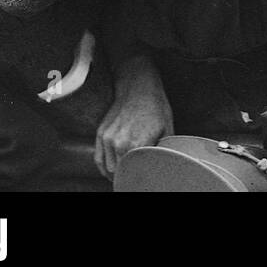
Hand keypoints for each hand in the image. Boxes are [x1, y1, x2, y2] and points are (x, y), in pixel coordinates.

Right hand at [94, 59, 173, 179]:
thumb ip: (163, 150)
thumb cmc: (156, 106)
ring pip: (108, 168)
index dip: (138, 177)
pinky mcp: (101, 134)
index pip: (134, 173)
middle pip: (120, 173)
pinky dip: (103, 168)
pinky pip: (98, 158)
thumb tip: (165, 163)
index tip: (142, 179)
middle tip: (134, 178)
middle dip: (127, 177)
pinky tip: (111, 172)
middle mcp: (119, 144)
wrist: (138, 87)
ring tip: (124, 176)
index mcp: (137, 144)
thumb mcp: (168, 128)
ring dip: (115, 174)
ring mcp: (107, 139)